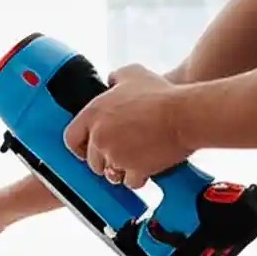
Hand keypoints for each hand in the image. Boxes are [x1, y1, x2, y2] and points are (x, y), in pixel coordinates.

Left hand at [62, 64, 191, 187]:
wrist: (186, 114)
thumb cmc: (162, 95)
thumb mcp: (133, 73)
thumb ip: (116, 78)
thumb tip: (112, 82)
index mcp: (93, 115)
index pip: (71, 138)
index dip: (79, 146)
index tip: (87, 149)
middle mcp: (100, 137)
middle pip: (92, 160)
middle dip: (104, 160)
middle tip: (119, 154)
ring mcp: (115, 155)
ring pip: (110, 173)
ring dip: (120, 170)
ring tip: (134, 160)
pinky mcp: (134, 169)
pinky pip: (130, 181)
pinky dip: (138, 178)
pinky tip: (146, 168)